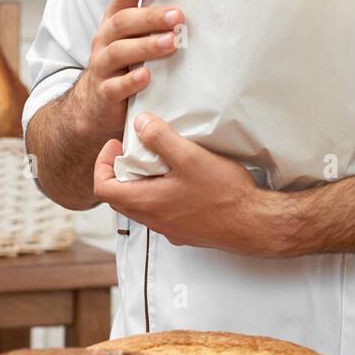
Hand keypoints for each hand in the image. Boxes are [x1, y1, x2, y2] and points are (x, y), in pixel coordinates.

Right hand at [73, 0, 184, 140]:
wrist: (95, 104)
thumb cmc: (126, 64)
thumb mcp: (135, 38)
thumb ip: (155, 22)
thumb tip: (198, 2)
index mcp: (116, 20)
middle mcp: (106, 39)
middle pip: (123, 21)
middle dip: (151, 17)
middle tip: (178, 16)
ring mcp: (102, 66)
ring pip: (119, 51)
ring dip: (146, 46)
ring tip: (171, 43)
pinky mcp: (104, 93)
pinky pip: (115, 86)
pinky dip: (130, 82)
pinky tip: (146, 77)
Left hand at [92, 112, 286, 256]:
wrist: (252, 224)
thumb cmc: (223, 195)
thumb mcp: (190, 157)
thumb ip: (161, 138)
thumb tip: (140, 124)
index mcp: (146, 202)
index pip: (103, 188)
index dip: (102, 164)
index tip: (116, 146)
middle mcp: (153, 220)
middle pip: (119, 197)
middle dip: (121, 171)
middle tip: (135, 150)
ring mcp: (169, 228)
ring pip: (141, 205)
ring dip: (141, 182)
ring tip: (160, 161)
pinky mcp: (185, 230)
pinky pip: (161, 211)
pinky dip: (160, 193)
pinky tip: (182, 180)